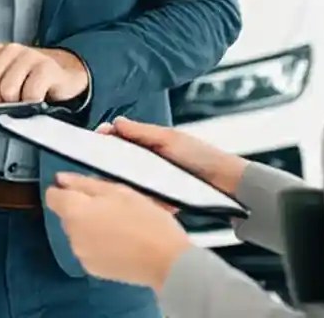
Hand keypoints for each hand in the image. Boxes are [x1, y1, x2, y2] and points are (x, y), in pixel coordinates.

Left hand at [0, 44, 88, 109]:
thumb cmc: (30, 79)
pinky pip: (29, 94)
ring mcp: (28, 57)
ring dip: (14, 103)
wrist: (66, 73)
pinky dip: (31, 103)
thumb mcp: (2, 81)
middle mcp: (8, 51)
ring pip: (7, 90)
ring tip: (23, 100)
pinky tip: (37, 98)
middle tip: (6, 104)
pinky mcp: (46, 68)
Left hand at [45, 173, 189, 288]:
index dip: (66, 190)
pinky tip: (120, 244)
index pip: (52, 196)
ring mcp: (81, 255)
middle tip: (112, 207)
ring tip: (120, 227)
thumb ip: (85, 184)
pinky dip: (98, 245)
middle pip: (67, 215)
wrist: (166, 261)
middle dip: (83, 209)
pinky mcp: (92, 270)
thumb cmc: (146, 220)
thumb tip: (60, 179)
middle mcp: (71, 235)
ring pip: (78, 233)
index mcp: (75, 212)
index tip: (84, 190)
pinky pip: (88, 250)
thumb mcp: (119, 191)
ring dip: (91, 227)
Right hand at [100, 117, 246, 197]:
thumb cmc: (202, 157)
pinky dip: (140, 200)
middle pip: (122, 162)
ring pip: (130, 183)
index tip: (96, 139)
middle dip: (111, 165)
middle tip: (99, 167)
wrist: (227, 185)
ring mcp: (156, 180)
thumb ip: (142, 132)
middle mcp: (151, 161)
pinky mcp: (162, 199)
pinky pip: (144, 199)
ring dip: (124, 185)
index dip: (107, 139)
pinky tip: (137, 201)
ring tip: (114, 186)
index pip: (121, 138)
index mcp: (151, 143)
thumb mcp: (170, 140)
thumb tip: (116, 122)